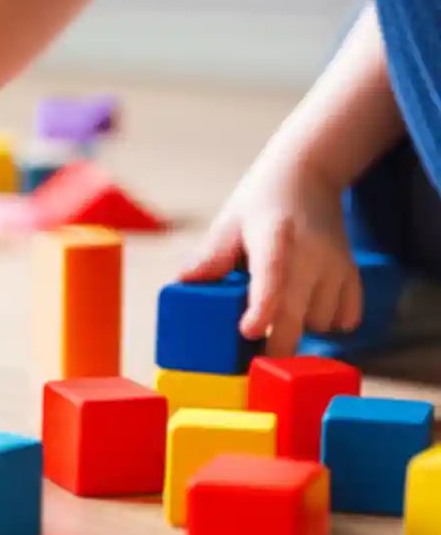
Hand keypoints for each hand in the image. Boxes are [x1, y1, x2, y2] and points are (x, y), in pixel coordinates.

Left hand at [179, 158, 360, 356]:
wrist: (310, 175)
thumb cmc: (259, 204)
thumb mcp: (229, 222)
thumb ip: (210, 255)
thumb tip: (182, 282)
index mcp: (274, 238)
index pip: (272, 277)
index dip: (262, 309)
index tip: (248, 331)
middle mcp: (311, 253)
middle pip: (297, 313)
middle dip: (276, 344)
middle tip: (252, 359)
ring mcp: (336, 265)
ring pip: (320, 322)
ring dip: (299, 328)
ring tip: (279, 310)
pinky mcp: (353, 274)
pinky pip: (345, 318)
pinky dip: (327, 322)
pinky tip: (306, 308)